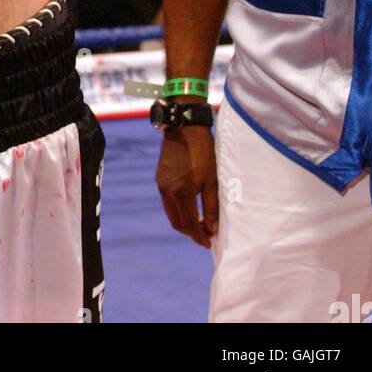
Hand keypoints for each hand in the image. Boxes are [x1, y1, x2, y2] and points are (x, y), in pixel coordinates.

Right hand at [156, 125, 218, 247]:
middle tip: (205, 236)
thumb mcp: (212, 178)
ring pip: (170, 214)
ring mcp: (161, 185)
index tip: (208, 244)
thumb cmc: (203, 152)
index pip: (190, 224)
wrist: (184, 127)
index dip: (199, 236)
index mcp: (182, 192)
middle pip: (177, 222)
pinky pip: (167, 202)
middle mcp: (168, 191)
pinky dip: (177, 211)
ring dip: (183, 223)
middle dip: (191, 233)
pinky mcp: (159, 178)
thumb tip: (212, 228)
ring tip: (198, 224)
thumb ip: (211, 205)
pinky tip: (189, 208)